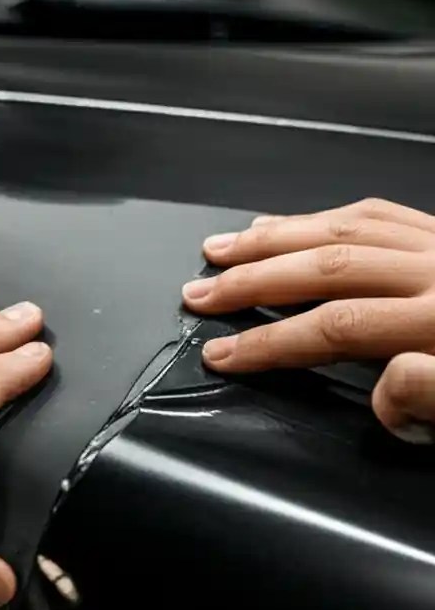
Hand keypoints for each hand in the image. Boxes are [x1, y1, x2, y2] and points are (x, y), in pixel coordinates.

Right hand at [180, 197, 434, 441]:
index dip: (270, 342)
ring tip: (222, 248)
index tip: (221, 357)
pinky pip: (378, 212)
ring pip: (344, 227)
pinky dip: (325, 217)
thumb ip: (428, 398)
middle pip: (327, 265)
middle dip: (250, 280)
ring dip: (274, 237)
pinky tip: (293, 225)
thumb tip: (385, 383)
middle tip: (197, 294)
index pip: (336, 326)